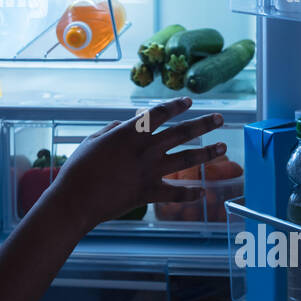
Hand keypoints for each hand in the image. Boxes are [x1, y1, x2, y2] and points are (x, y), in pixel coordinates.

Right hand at [45, 98, 225, 229]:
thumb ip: (112, 130)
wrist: (77, 200)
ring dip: (207, 153)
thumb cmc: (79, 169)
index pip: (159, 113)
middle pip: (182, 132)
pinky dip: (190, 194)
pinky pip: (176, 193)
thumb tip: (124, 123)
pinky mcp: (149, 193)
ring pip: (187, 159)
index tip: (189, 101)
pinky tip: (203, 192)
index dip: (176, 105)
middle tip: (220, 118)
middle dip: (204, 124)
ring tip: (223, 147)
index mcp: (130, 133)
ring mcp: (150, 171)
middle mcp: (145, 149)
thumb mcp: (92, 141)